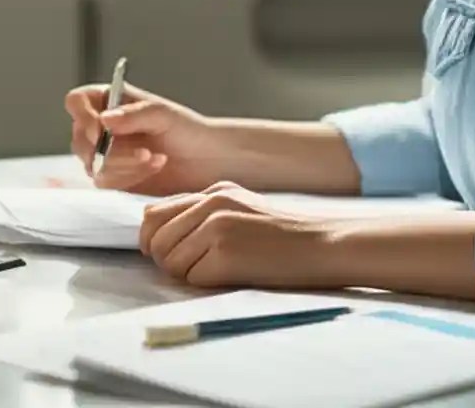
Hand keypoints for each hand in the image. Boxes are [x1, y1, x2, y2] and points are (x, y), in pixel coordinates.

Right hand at [64, 83, 223, 194]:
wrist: (206, 160)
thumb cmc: (187, 129)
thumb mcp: (163, 115)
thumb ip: (134, 115)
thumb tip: (104, 119)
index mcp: (110, 101)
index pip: (77, 102)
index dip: (81, 115)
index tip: (99, 130)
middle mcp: (102, 126)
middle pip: (79, 138)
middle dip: (107, 150)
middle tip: (142, 151)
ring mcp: (105, 153)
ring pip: (92, 163)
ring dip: (124, 164)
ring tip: (156, 158)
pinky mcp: (114, 177)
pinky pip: (106, 181)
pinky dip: (131, 176)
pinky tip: (156, 166)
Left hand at [139, 181, 333, 288]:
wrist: (322, 245)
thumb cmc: (285, 236)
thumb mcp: (242, 209)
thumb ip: (205, 214)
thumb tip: (162, 235)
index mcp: (214, 191)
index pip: (155, 212)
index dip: (152, 238)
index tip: (164, 253)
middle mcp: (211, 203)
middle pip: (155, 237)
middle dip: (164, 260)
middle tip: (191, 269)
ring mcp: (217, 226)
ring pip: (169, 260)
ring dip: (185, 274)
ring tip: (216, 271)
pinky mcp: (226, 253)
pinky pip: (192, 277)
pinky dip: (205, 283)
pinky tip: (231, 275)